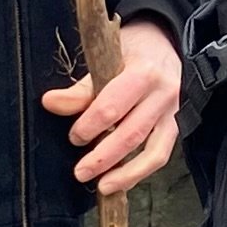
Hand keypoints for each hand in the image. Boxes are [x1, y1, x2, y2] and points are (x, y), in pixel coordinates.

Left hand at [45, 16, 182, 195]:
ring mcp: (173, 112)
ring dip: (125, 173)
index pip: (113, 105)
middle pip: (132, 133)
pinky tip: (120, 181)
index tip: (74, 135)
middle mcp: (163, 93)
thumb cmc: (132, 49)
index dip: (90, 125)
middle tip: (80, 170)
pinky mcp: (175, 126)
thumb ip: (81, 88)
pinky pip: (160, 155)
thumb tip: (51, 103)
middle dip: (103, 157)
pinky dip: (140, 172)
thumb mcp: (107, 58)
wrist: (165, 41)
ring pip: (152, 151)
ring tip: (102, 186)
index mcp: (143, 71)